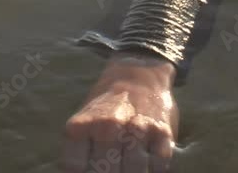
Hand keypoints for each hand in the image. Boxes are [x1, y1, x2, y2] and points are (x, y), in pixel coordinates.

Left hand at [61, 51, 178, 172]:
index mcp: (82, 126)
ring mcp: (136, 130)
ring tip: (128, 165)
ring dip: (132, 172)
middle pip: (105, 172)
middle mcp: (107, 127)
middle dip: (109, 172)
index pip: (75, 168)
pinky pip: (158, 167)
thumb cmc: (107, 106)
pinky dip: (153, 169)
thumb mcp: (84, 121)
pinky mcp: (162, 133)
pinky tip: (146, 162)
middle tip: (113, 165)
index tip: (91, 168)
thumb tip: (84, 172)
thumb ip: (82, 149)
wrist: (138, 75)